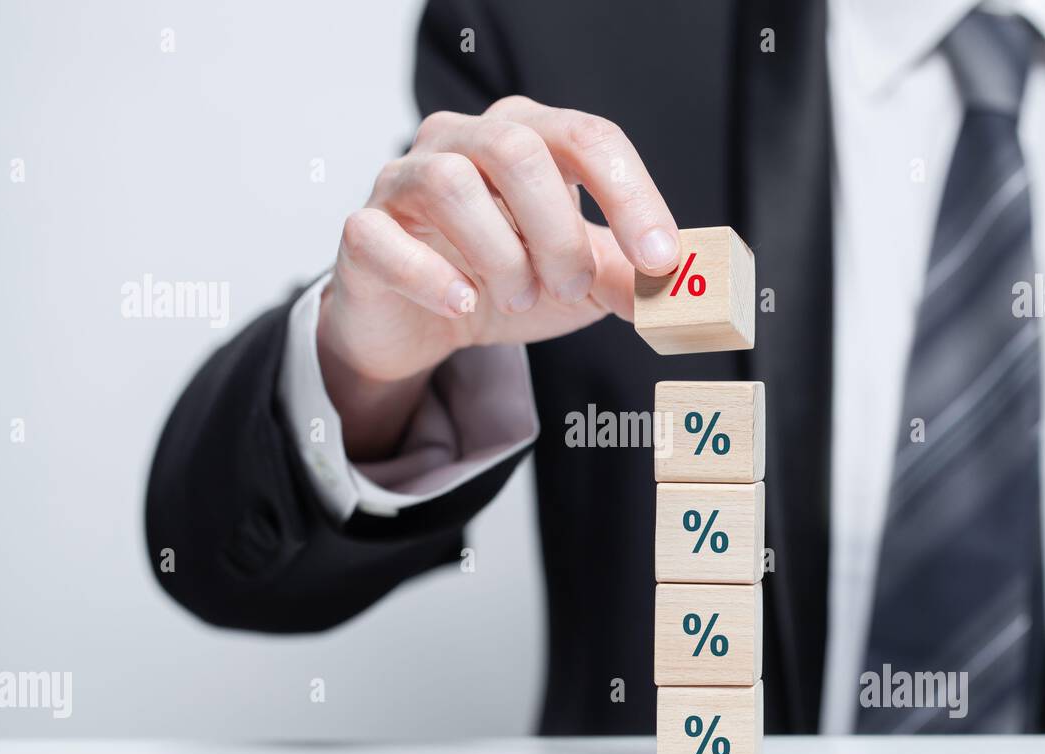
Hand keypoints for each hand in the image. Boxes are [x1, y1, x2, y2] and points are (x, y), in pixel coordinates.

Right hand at [316, 96, 680, 459]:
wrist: (420, 324)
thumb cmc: (501, 283)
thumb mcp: (579, 284)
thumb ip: (628, 280)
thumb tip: (682, 289)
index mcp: (527, 137)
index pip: (588, 139)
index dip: (632, 197)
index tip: (660, 260)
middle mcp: (462, 140)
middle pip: (518, 151)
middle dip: (558, 231)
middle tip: (572, 286)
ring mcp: (404, 180)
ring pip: (450, 184)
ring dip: (500, 254)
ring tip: (518, 296)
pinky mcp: (363, 231)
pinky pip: (383, 236)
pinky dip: (431, 275)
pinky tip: (461, 303)